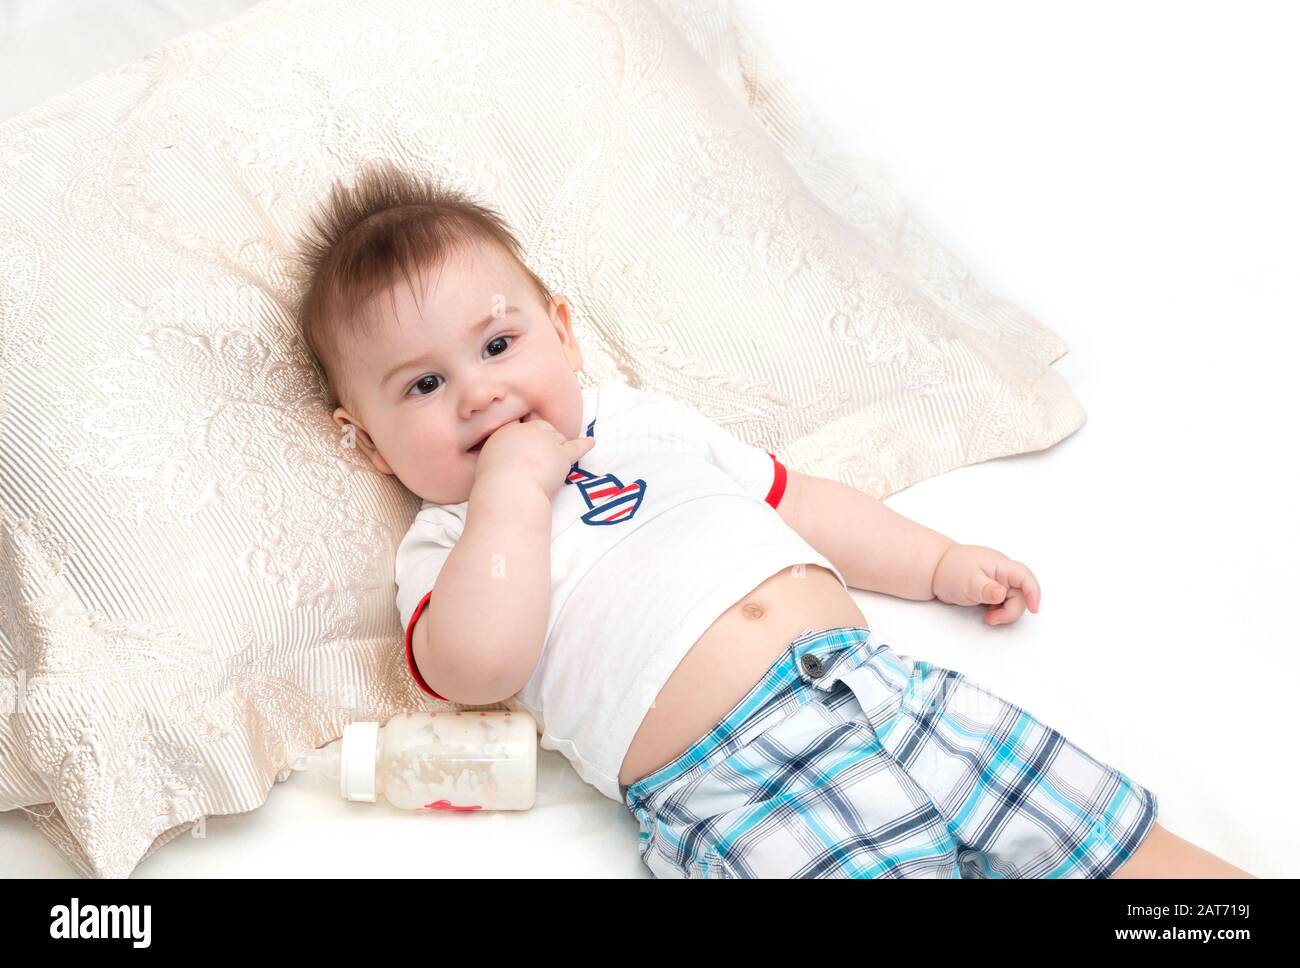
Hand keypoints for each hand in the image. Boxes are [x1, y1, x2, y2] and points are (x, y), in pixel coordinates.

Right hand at [473, 417, 596, 499]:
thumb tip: (505, 461)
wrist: (509, 493)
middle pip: (542, 428)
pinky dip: (585, 445)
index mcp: (506, 431)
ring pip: (558, 438)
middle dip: (542, 439)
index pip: (519, 425)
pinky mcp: (562, 455)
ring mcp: (547, 441)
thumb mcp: (486, 464)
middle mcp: (527, 431)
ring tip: (555, 459)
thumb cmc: (494, 486)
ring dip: (557, 448)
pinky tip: (592, 442)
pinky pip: (577, 447)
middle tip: (539, 454)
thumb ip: (498, 457)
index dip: (524, 436)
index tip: (524, 445)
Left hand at [930, 543, 1040, 626]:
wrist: (933, 570)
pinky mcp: (992, 591)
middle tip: (992, 618)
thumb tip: (1002, 594)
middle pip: (1020, 594)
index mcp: (1001, 566)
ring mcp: (997, 582)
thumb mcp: (968, 582)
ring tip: (987, 616)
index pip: (1025, 578)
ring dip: (1003, 612)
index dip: (1034, 593)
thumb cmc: (950, 571)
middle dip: (1010, 610)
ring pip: (1012, 601)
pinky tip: (986, 612)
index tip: (1034, 609)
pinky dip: (998, 610)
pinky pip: (1003, 602)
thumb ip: (987, 589)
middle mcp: (1002, 573)